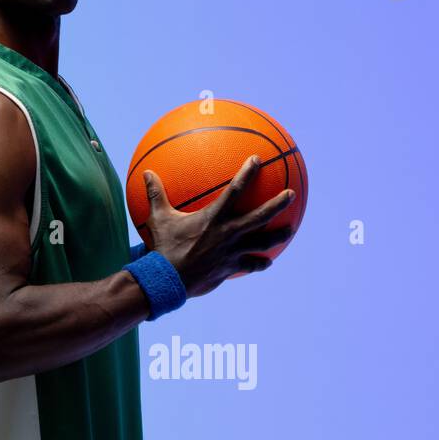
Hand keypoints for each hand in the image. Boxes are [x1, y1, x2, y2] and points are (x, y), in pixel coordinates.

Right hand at [142, 155, 295, 298]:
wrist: (169, 280)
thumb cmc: (164, 246)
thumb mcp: (159, 218)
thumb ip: (156, 194)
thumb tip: (147, 173)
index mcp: (214, 218)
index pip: (235, 190)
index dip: (247, 173)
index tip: (256, 159)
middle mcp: (229, 233)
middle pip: (261, 216)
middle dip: (278, 204)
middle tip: (291, 194)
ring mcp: (233, 252)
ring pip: (264, 242)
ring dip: (279, 235)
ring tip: (291, 229)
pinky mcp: (232, 267)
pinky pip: (251, 265)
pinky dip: (260, 263)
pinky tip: (267, 262)